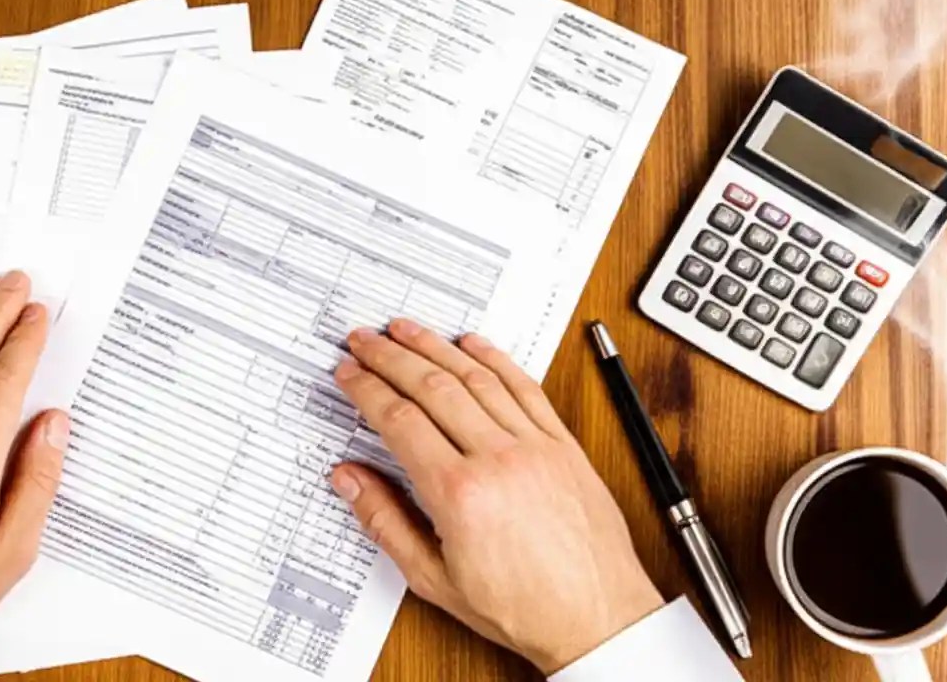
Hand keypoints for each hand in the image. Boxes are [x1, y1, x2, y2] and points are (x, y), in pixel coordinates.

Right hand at [329, 320, 662, 674]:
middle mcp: (498, 459)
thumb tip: (348, 478)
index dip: (367, 390)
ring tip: (405, 329)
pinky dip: (495, 359)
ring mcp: (535, 446)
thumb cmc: (521, 608)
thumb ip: (385, 521)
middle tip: (363, 340)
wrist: (597, 618)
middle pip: (432, 387)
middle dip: (390, 357)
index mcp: (459, 494)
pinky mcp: (564, 444)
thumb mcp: (435, 579)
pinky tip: (471, 343)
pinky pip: (525, 388)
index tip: (348, 374)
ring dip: (435, 347)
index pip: (399, 421)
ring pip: (476, 378)